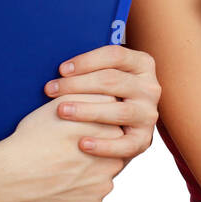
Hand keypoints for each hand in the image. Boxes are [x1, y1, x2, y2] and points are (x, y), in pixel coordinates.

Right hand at [0, 97, 125, 201]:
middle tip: (70, 154)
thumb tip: (108, 97)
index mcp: (110, 134)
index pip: (114, 133)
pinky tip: (59, 186)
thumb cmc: (35, 137)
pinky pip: (89, 199)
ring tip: (61, 170)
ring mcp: (103, 186)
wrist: (13, 173)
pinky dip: (77, 194)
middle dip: (95, 156)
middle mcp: (114, 160)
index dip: (95, 134)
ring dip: (87, 176)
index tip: (78, 137)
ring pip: (100, 179)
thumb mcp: (63, 104)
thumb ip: (92, 98)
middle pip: (111, 157)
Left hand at [44, 44, 159, 163]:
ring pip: (119, 111)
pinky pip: (126, 145)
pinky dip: (104, 145)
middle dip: (78, 84)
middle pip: (113, 81)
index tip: (61, 69)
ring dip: (87, 111)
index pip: (115, 56)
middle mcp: (150, 88)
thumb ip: (92, 67)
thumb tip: (62, 65)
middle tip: (51, 90)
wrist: (123, 126)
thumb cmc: (103, 93)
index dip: (87, 61)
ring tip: (61, 111)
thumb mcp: (105, 74)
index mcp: (142, 64)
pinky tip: (82, 144)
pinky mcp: (144, 140)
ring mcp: (148, 114)